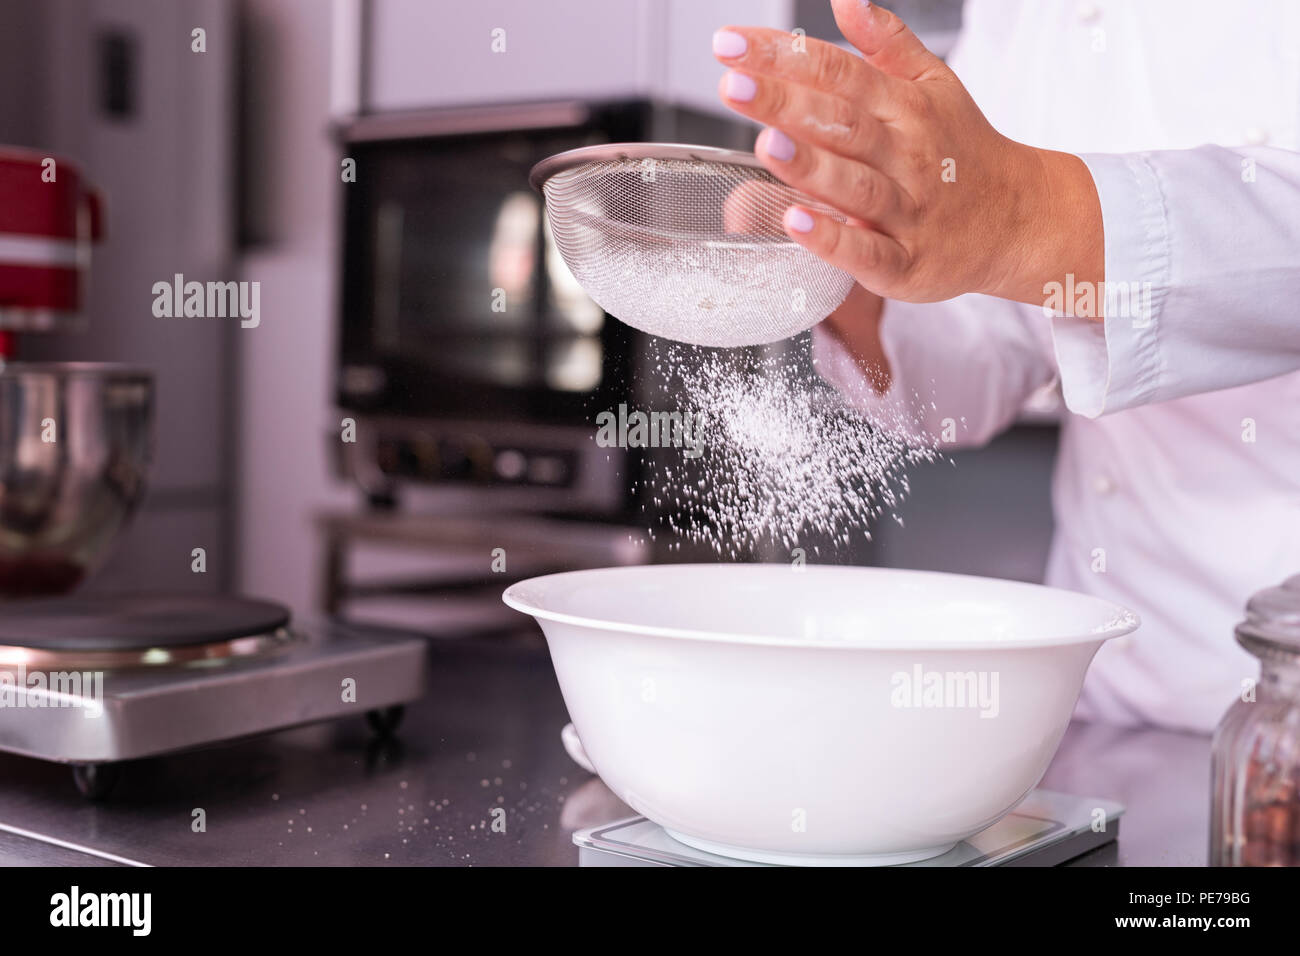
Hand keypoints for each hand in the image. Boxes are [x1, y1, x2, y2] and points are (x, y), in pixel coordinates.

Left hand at [712, 0, 1102, 310]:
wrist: (1022, 221)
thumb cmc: (965, 152)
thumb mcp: (935, 86)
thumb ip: (888, 43)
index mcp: (904, 106)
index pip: (836, 71)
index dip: (782, 55)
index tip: (729, 44)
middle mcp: (905, 154)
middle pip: (841, 122)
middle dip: (785, 103)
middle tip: (732, 85)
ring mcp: (906, 211)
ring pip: (853, 185)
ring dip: (809, 165)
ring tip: (764, 144)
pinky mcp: (905, 264)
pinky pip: (865, 252)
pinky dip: (832, 239)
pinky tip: (795, 222)